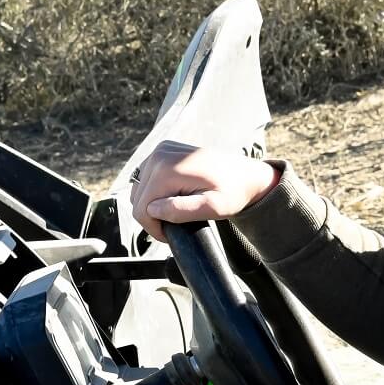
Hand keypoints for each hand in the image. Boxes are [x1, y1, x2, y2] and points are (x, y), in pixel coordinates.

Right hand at [128, 139, 279, 243]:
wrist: (245, 175)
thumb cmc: (233, 193)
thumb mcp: (213, 208)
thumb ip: (182, 210)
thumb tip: (152, 209)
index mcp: (168, 169)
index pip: (142, 208)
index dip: (153, 228)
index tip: (171, 235)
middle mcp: (160, 155)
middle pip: (138, 198)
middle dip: (153, 217)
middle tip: (175, 226)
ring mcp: (161, 150)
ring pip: (140, 189)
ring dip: (153, 204)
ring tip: (177, 211)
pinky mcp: (164, 150)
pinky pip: (146, 177)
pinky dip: (155, 191)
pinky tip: (173, 197)